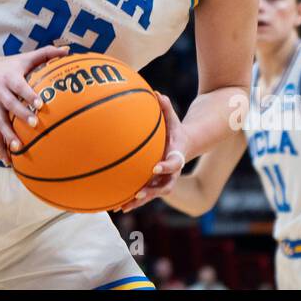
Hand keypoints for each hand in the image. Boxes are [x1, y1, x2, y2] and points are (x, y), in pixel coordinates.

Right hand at [0, 44, 68, 164]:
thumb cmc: (7, 65)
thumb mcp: (24, 57)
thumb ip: (46, 53)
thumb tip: (68, 50)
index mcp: (10, 78)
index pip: (20, 87)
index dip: (29, 95)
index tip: (40, 104)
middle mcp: (0, 92)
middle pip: (10, 104)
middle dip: (20, 114)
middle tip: (33, 123)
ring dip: (7, 135)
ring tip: (18, 147)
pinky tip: (7, 161)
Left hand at [116, 93, 187, 211]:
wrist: (183, 146)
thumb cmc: (175, 131)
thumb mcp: (173, 119)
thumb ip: (166, 108)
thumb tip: (157, 93)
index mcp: (176, 156)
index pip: (174, 164)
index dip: (166, 167)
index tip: (155, 167)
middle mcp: (171, 172)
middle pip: (165, 186)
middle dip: (152, 191)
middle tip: (139, 193)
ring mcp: (163, 180)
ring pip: (153, 194)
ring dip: (139, 201)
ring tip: (124, 207)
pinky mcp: (155, 184)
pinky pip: (144, 194)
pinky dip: (132, 200)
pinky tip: (117, 206)